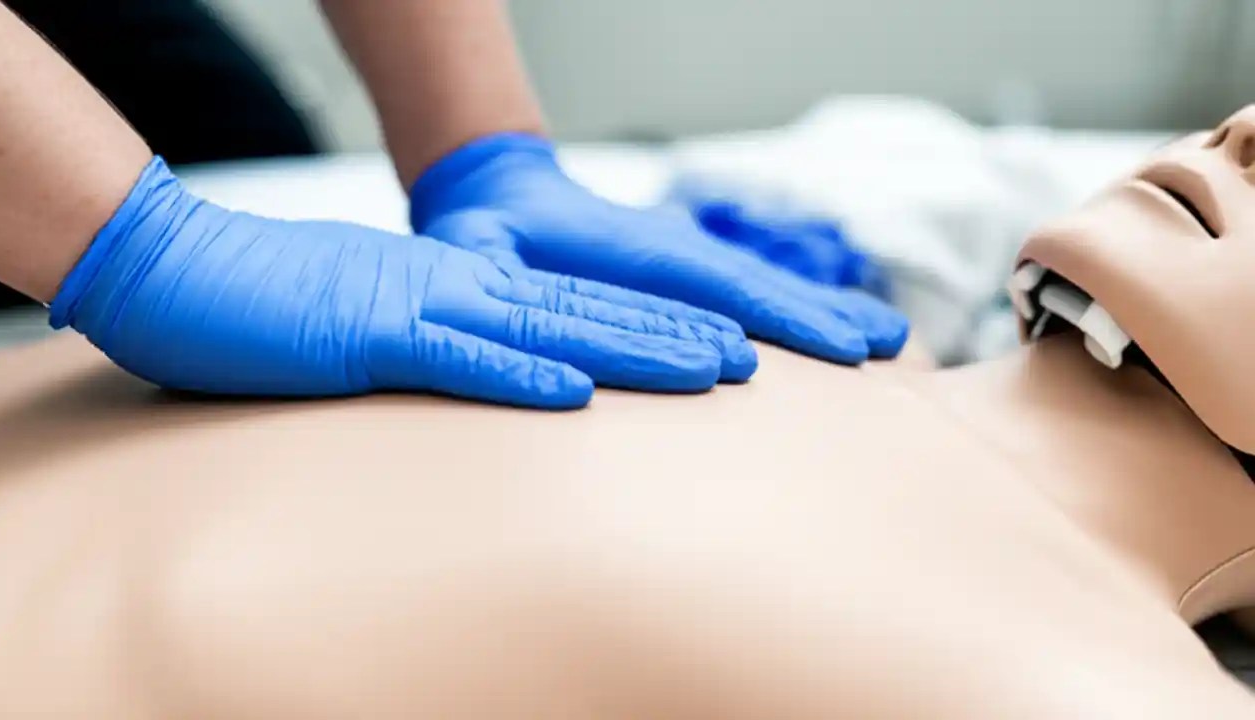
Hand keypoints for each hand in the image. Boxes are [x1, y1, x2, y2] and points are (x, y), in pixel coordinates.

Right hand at [50, 158, 756, 407]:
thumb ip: (420, 333)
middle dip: (666, 335)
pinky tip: (574, 389)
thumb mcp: (362, 315)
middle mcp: (451, 287)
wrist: (176, 264)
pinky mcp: (369, 335)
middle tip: (743, 357)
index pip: (562, 309)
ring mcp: (415, 306)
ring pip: (544, 329)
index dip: (638, 326)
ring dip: (627, 349)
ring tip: (703, 367)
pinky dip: (517, 373)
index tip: (703, 346)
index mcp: (451, 285)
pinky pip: (456, 357)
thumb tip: (465, 356)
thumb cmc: (261, 298)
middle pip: (578, 314)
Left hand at [409, 133, 908, 364]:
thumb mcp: (474, 255)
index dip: (781, 318)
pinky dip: (797, 312)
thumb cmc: (485, 234)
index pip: (720, 287)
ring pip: (764, 288)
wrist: (499, 193)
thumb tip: (525, 322)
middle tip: (893, 352)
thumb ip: (493, 282)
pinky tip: (831, 333)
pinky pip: (749, 295)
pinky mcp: (684, 275)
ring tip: (887, 343)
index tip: (840, 349)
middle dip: (826, 318)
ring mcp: (683, 262)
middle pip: (761, 287)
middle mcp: (671, 253)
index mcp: (630, 252)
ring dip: (824, 313)